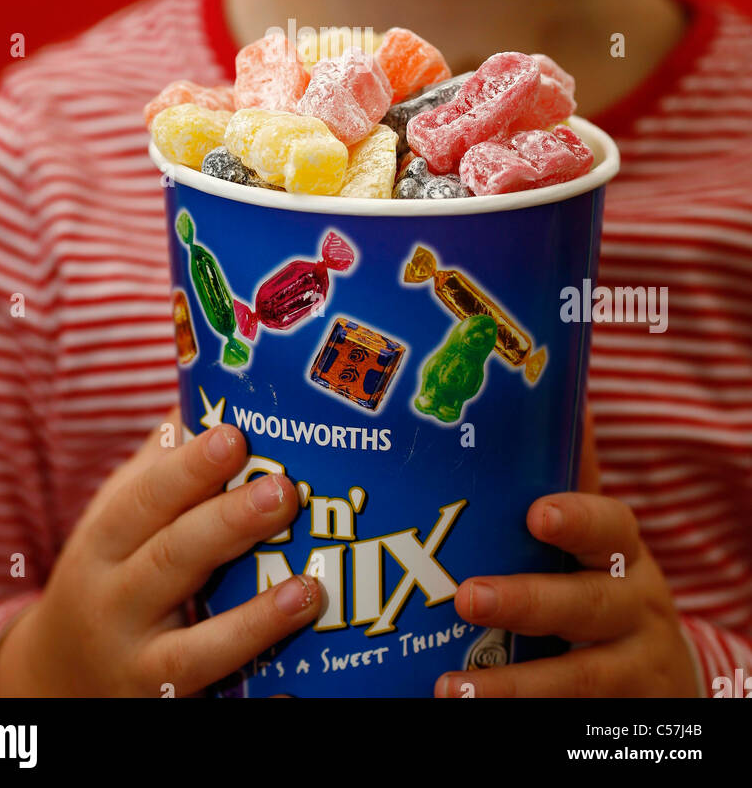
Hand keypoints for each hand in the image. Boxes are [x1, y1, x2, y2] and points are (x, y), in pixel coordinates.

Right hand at [0, 406, 318, 696]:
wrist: (57, 680)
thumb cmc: (112, 572)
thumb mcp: (117, 517)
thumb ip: (162, 462)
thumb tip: (217, 386)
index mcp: (103, 543)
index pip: (142, 500)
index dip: (188, 470)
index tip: (233, 436)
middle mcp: (113, 605)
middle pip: (171, 562)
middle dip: (229, 526)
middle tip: (285, 492)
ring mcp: (140, 667)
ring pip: (195, 645)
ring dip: (256, 619)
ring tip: (309, 586)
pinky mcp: (166, 709)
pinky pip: (211, 699)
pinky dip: (253, 689)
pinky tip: (295, 683)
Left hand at [434, 408, 699, 697]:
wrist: (660, 673)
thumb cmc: (605, 582)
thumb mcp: (600, 537)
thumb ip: (574, 475)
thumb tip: (562, 391)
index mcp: (622, 553)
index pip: (609, 527)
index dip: (578, 520)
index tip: (538, 514)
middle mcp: (634, 608)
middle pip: (587, 605)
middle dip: (527, 601)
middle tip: (468, 596)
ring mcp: (631, 669)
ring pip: (580, 679)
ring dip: (514, 686)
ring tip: (453, 687)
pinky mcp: (618, 717)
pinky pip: (573, 722)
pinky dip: (523, 720)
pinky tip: (471, 715)